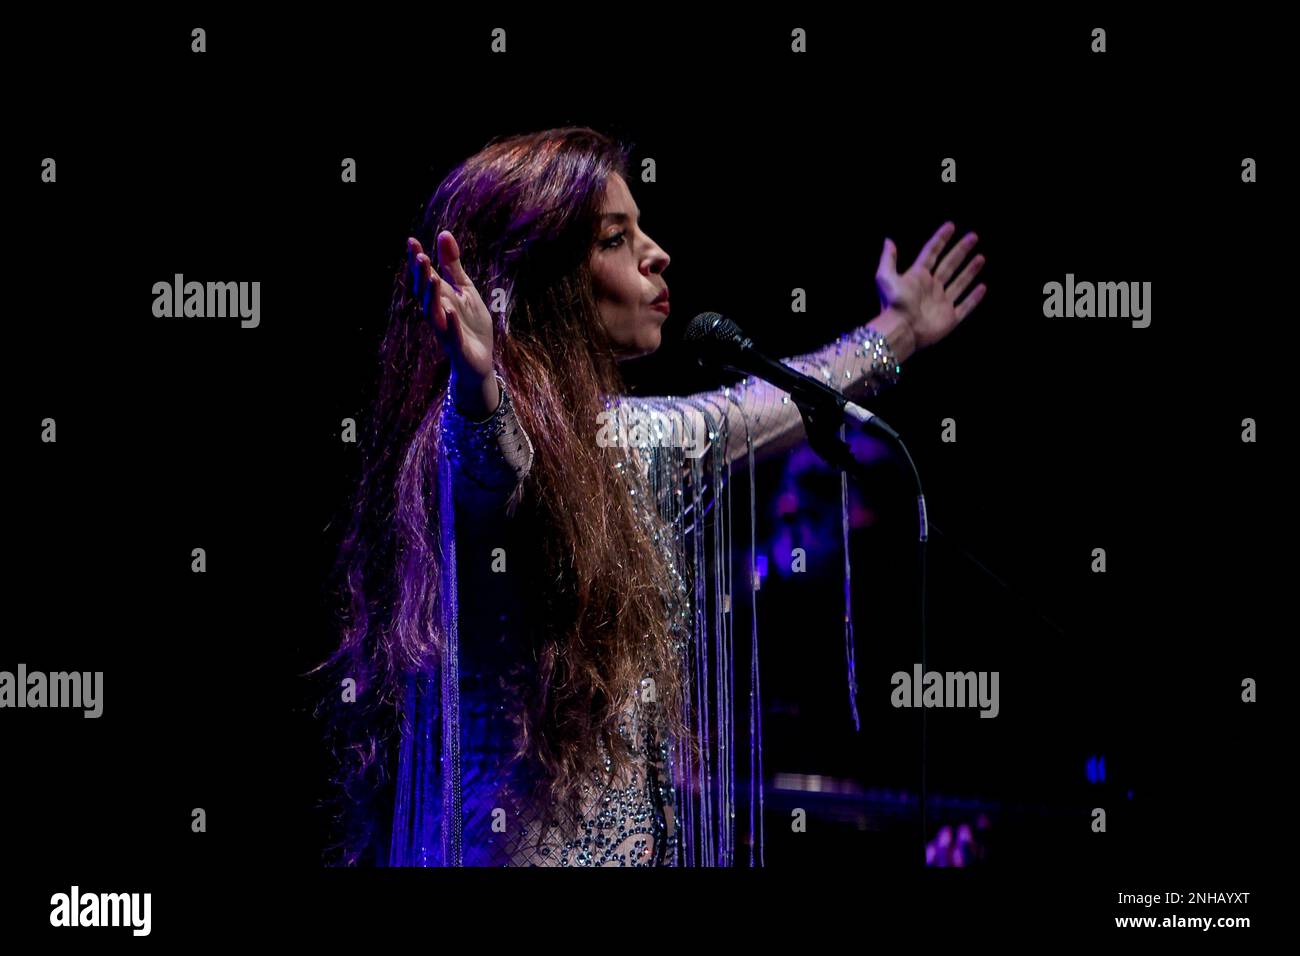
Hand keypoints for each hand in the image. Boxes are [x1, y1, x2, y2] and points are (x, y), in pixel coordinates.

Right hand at [407, 231, 495, 383]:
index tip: (411, 241)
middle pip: (425, 293)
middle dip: (422, 276)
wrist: (479, 360)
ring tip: (432, 278)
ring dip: (432, 296)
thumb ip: (453, 265)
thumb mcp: (465, 289)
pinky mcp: (459, 347)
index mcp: (440, 298)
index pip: (425, 277)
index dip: (417, 261)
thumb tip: (444, 233)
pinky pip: (453, 335)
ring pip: (434, 313)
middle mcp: (438, 313)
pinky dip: (451, 324)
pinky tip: (450, 311)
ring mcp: (447, 331)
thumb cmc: (470, 323)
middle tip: (421, 256)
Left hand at [875, 222, 986, 351]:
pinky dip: (974, 298)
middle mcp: (931, 288)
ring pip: (959, 283)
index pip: (932, 253)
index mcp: (918, 277)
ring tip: (981, 257)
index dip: (940, 239)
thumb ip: (888, 259)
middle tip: (974, 236)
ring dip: (970, 270)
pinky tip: (983, 287)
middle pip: (949, 265)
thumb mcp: (885, 277)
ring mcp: (941, 303)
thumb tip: (888, 241)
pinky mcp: (950, 318)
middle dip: (961, 250)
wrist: (901, 330)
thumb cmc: (893, 304)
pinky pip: (965, 306)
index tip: (951, 226)